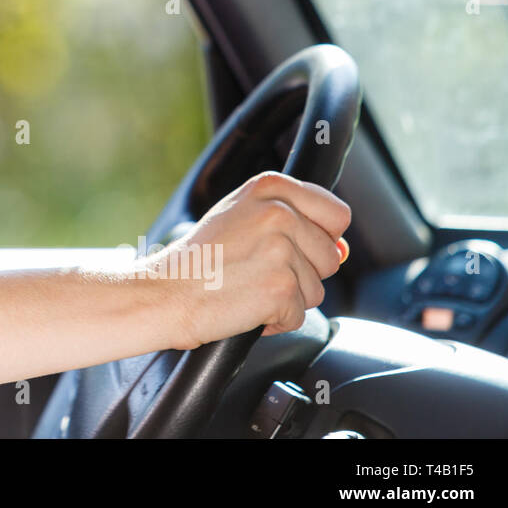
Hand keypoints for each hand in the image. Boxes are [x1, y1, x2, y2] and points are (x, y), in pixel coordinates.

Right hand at [148, 171, 351, 349]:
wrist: (164, 292)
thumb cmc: (197, 260)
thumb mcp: (241, 218)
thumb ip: (295, 223)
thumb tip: (343, 251)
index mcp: (269, 187)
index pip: (336, 214)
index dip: (319, 238)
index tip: (288, 246)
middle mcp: (278, 212)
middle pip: (330, 257)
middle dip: (301, 273)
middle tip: (254, 269)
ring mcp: (280, 249)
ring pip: (317, 289)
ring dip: (286, 298)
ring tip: (246, 286)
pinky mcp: (280, 287)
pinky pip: (299, 316)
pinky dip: (274, 320)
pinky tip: (244, 305)